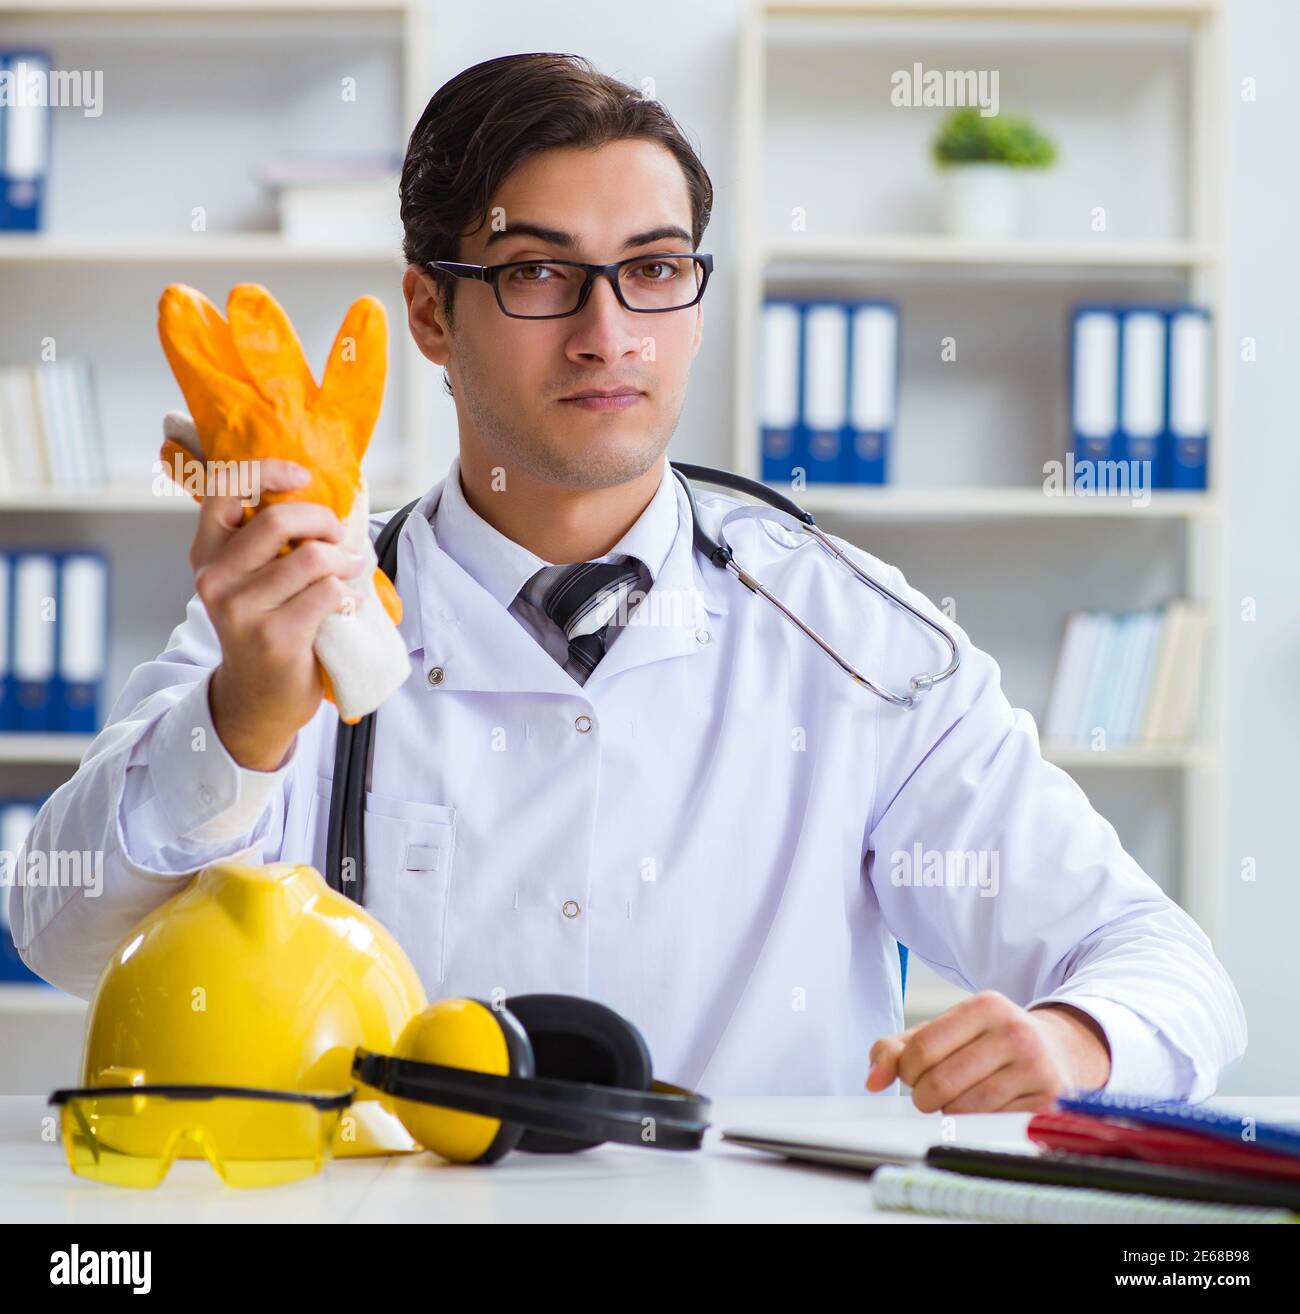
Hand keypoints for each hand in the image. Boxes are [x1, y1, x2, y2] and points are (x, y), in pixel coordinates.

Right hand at [157, 283, 406, 725]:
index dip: (268, 473)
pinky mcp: (273, 636)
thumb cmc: (266, 622)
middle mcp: (214, 577)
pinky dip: (347, 591)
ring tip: (347, 569)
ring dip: (342, 559)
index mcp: (206, 551)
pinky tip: (346, 601)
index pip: (225, 489)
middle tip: (338, 535)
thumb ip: (267, 533)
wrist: (259, 695)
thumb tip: (311, 476)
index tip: (302, 478)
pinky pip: (325, 593)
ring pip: (309, 558)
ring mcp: (240, 610)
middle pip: (275, 520)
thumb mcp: (254, 575)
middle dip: (321, 520)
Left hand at [865, 991, 1110, 1113]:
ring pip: (964, 1109)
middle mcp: (1014, 1032)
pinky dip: (975, 1124)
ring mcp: (1035, 1067)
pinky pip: (991, 1125)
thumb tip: (872, 1080)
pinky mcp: (1047, 1102)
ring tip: (955, 1100)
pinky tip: (980, 1110)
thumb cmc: (990, 1041)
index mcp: (985, 1006)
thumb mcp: (946, 1031)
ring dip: (948, 1112)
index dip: (906, 1071)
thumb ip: (897, 1048)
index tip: (911, 1075)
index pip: (922, 1049)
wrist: (1059, 1051)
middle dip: (923, 1096)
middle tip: (929, 1094)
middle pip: (940, 1082)